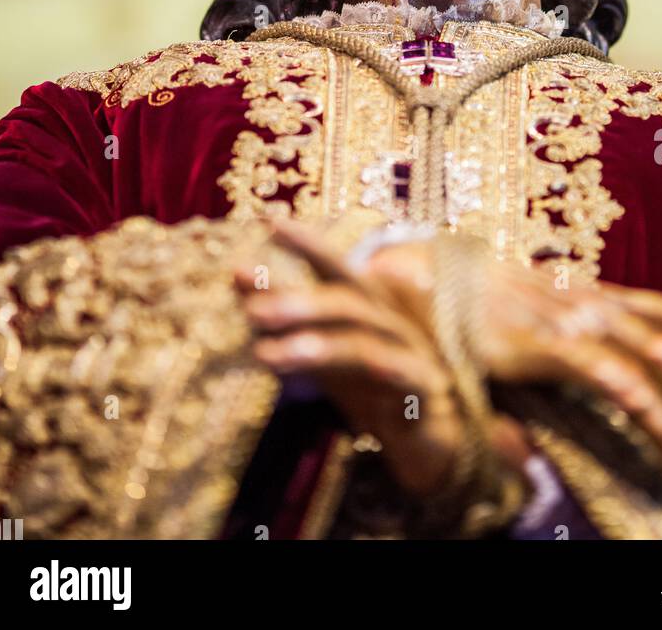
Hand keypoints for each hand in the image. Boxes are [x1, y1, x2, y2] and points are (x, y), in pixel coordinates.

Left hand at [235, 220, 522, 498]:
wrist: (424, 440)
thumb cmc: (369, 387)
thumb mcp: (319, 353)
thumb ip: (284, 316)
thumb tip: (236, 274)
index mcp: (367, 306)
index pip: (336, 267)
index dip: (308, 243)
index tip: (270, 222)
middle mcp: (390, 320)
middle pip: (347, 301)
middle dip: (300, 302)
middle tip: (250, 311)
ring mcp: (411, 352)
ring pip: (363, 342)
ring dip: (316, 345)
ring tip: (265, 355)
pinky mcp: (426, 390)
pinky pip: (403, 376)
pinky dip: (382, 369)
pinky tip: (353, 372)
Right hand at [364, 241, 661, 486]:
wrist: (418, 275)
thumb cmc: (470, 303)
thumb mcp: (528, 321)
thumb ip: (563, 347)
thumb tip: (597, 378)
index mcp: (590, 295)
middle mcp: (589, 302)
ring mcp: (569, 319)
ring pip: (651, 359)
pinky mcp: (543, 344)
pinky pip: (608, 376)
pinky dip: (645, 405)